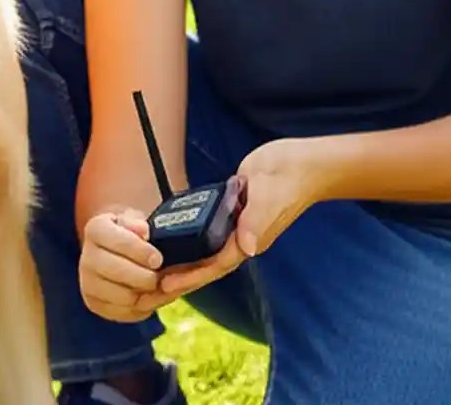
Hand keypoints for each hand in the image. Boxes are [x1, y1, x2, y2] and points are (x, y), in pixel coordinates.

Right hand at [78, 209, 177, 322]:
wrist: (120, 254)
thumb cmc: (135, 236)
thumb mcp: (140, 224)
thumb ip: (145, 225)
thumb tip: (143, 231)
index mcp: (96, 229)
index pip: (115, 239)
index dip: (138, 250)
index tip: (157, 259)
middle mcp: (87, 257)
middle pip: (117, 271)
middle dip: (144, 276)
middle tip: (158, 276)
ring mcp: (88, 283)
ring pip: (122, 296)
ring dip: (145, 294)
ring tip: (156, 286)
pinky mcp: (95, 304)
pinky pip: (123, 311)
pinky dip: (141, 307)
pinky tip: (148, 296)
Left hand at [158, 139, 331, 294]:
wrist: (301, 163)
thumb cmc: (288, 179)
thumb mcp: (269, 197)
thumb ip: (256, 222)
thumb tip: (247, 249)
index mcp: (249, 241)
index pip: (215, 265)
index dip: (190, 276)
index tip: (164, 284)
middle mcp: (241, 238)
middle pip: (206, 265)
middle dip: (180, 277)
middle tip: (148, 288)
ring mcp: (236, 226)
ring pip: (204, 251)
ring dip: (182, 261)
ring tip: (153, 270)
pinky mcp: (232, 210)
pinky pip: (207, 231)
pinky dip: (189, 238)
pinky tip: (171, 240)